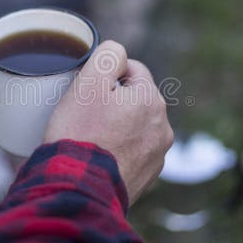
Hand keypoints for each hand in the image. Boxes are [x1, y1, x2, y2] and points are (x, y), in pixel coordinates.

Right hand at [43, 40, 173, 204]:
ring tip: (89, 138)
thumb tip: (118, 52)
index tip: (85, 91)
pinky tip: (97, 157)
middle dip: (111, 102)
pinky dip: (117, 151)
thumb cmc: (81, 135)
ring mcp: (156, 156)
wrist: (79, 191)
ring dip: (116, 127)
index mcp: (152, 100)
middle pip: (133, 99)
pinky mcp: (146, 178)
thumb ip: (107, 55)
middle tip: (84, 115)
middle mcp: (162, 128)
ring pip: (133, 127)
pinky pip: (131, 153)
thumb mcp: (88, 82)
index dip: (104, 75)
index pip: (131, 69)